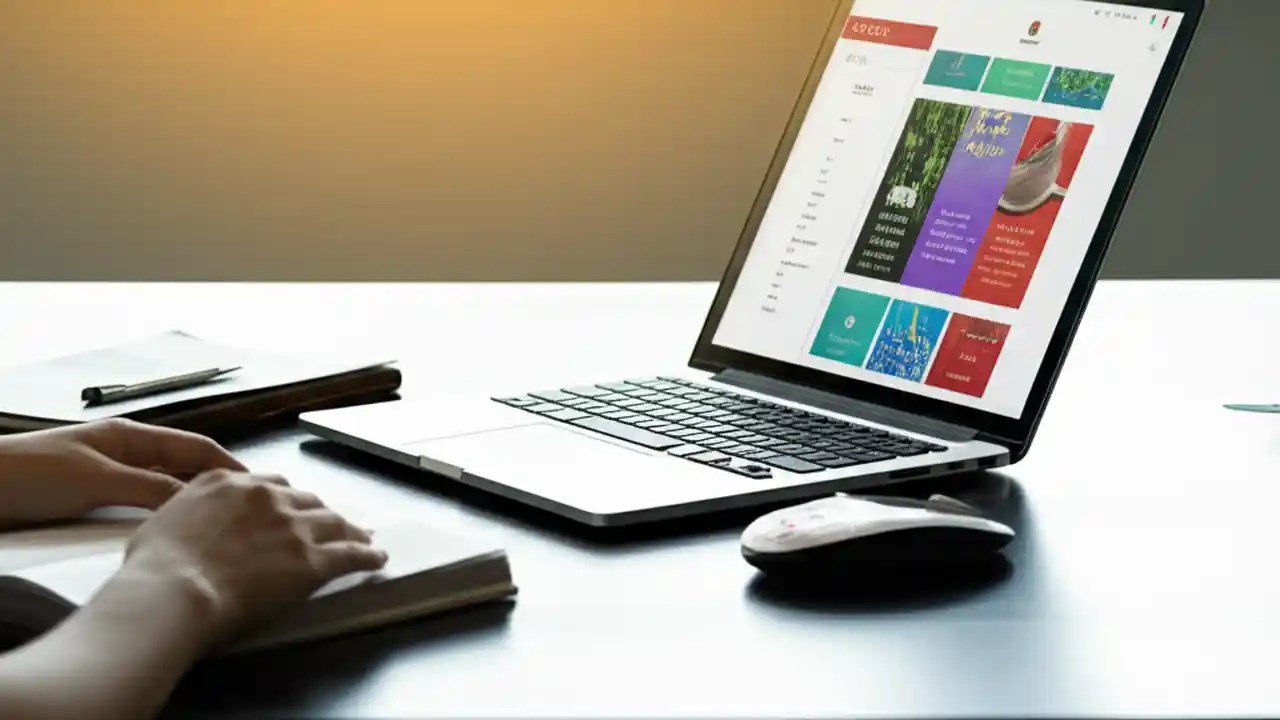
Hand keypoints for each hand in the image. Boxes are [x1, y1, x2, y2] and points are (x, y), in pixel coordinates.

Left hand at [0, 419, 245, 528]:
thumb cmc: (28, 475)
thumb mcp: (98, 480)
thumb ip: (150, 489)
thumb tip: (199, 502)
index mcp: (130, 436)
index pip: (196, 446)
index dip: (229, 465)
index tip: (259, 486)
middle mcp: (124, 453)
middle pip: (184, 468)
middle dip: (216, 486)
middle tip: (246, 511)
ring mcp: (109, 477)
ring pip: (164, 490)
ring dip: (189, 504)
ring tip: (219, 526)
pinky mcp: (93, 501)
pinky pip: (141, 508)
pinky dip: (163, 518)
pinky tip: (173, 534)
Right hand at [120, 470, 387, 646]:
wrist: (174, 589)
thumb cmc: (156, 564)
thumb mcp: (164, 517)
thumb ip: (190, 509)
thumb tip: (194, 518)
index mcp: (231, 483)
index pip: (271, 484)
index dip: (284, 500)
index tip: (290, 510)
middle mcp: (268, 497)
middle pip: (306, 501)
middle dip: (318, 513)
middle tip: (326, 525)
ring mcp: (294, 527)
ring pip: (334, 522)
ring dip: (351, 530)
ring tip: (363, 539)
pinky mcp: (312, 560)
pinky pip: (350, 554)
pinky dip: (366, 555)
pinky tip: (376, 559)